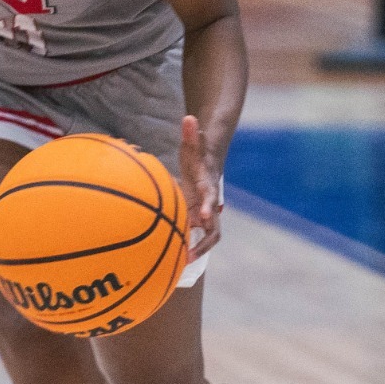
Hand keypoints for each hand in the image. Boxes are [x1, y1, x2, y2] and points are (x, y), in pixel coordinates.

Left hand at [177, 115, 225, 258]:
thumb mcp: (194, 144)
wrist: (208, 165)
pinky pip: (194, 238)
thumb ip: (192, 133)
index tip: (204, 217)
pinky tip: (170, 261)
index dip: (209, 208)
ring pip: (206, 238)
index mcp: (209, 188)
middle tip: (190, 257)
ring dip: (195, 251)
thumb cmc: (198, 155)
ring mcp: (204, 216)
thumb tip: (189, 117)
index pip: (212, 199)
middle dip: (204, 244)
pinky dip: (186, 248)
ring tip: (179, 267)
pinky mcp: (196, 221)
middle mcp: (210, 206)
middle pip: (214, 230)